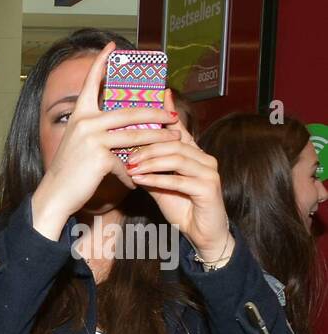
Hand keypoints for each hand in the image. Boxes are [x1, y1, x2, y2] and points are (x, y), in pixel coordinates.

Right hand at [30, 43, 182, 239]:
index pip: (91, 82)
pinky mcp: (100, 157)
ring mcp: (93, 139)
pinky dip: (135, 174)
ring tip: (174, 139)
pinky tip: (138, 183)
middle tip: (173, 114)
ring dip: (159, 138)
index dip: (102, 62)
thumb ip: (99, 131)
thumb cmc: (69, 171)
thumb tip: (128, 126)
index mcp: (80, 115)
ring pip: (136, 135)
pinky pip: (126, 162)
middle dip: (157, 112)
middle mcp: (86, 122)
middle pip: (131, 111)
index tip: (112, 45)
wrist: (54, 195)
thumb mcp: (81, 144)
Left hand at [126, 88, 230, 259]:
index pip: (178, 130)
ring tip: (129, 166)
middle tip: (124, 151)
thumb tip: (127, 155)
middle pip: (173, 143)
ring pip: (176, 158)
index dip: (164, 115)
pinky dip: (157, 179)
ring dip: (150, 162)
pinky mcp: (208, 188)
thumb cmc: (181, 206)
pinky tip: (140, 180)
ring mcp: (209, 171)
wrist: (202, 232)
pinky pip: (179, 180)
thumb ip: (149, 168)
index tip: (147, 101)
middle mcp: (204, 157)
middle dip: (146, 146)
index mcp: (194, 153)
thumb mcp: (160, 185)